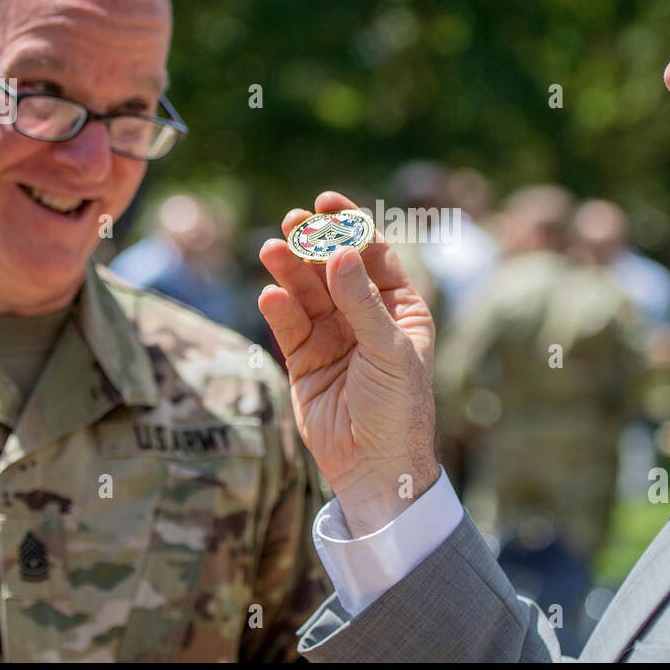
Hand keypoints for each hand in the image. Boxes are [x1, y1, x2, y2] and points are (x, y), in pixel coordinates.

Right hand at [258, 191, 438, 535]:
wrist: (375, 467)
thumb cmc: (398, 407)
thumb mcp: (388, 351)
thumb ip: (362, 302)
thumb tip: (342, 252)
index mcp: (400, 309)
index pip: (373, 256)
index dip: (351, 226)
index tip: (327, 202)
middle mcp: (365, 317)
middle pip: (333, 269)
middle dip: (314, 243)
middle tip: (293, 220)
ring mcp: (333, 338)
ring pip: (306, 294)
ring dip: (289, 271)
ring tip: (271, 249)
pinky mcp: (304, 362)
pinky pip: (289, 327)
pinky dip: (278, 309)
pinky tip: (270, 294)